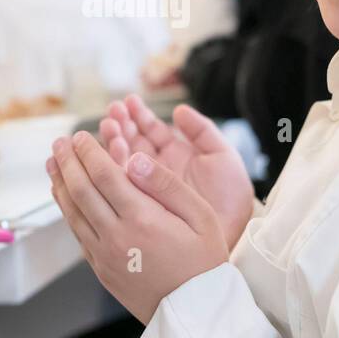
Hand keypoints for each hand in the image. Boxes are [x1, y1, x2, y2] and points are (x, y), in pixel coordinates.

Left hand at [47, 131, 228, 324]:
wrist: (195, 313)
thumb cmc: (203, 263)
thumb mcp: (201, 216)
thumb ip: (167, 183)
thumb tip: (134, 158)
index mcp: (142, 218)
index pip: (104, 175)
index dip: (88, 152)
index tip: (81, 136)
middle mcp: (117, 236)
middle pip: (81, 190)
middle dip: (68, 162)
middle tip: (59, 143)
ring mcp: (105, 255)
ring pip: (72, 212)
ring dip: (59, 184)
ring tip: (52, 163)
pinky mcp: (101, 269)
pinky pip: (77, 233)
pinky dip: (67, 210)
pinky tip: (65, 198)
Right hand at [99, 95, 253, 249]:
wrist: (232, 235)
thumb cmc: (232, 197)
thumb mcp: (222, 157)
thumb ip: (202, 131)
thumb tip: (179, 110)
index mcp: (176, 156)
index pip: (151, 131)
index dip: (138, 116)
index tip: (127, 102)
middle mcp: (158, 170)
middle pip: (132, 142)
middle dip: (120, 125)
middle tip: (112, 112)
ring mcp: (147, 187)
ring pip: (122, 160)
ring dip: (113, 142)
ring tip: (108, 126)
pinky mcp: (140, 205)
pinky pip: (120, 184)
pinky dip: (111, 168)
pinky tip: (106, 152)